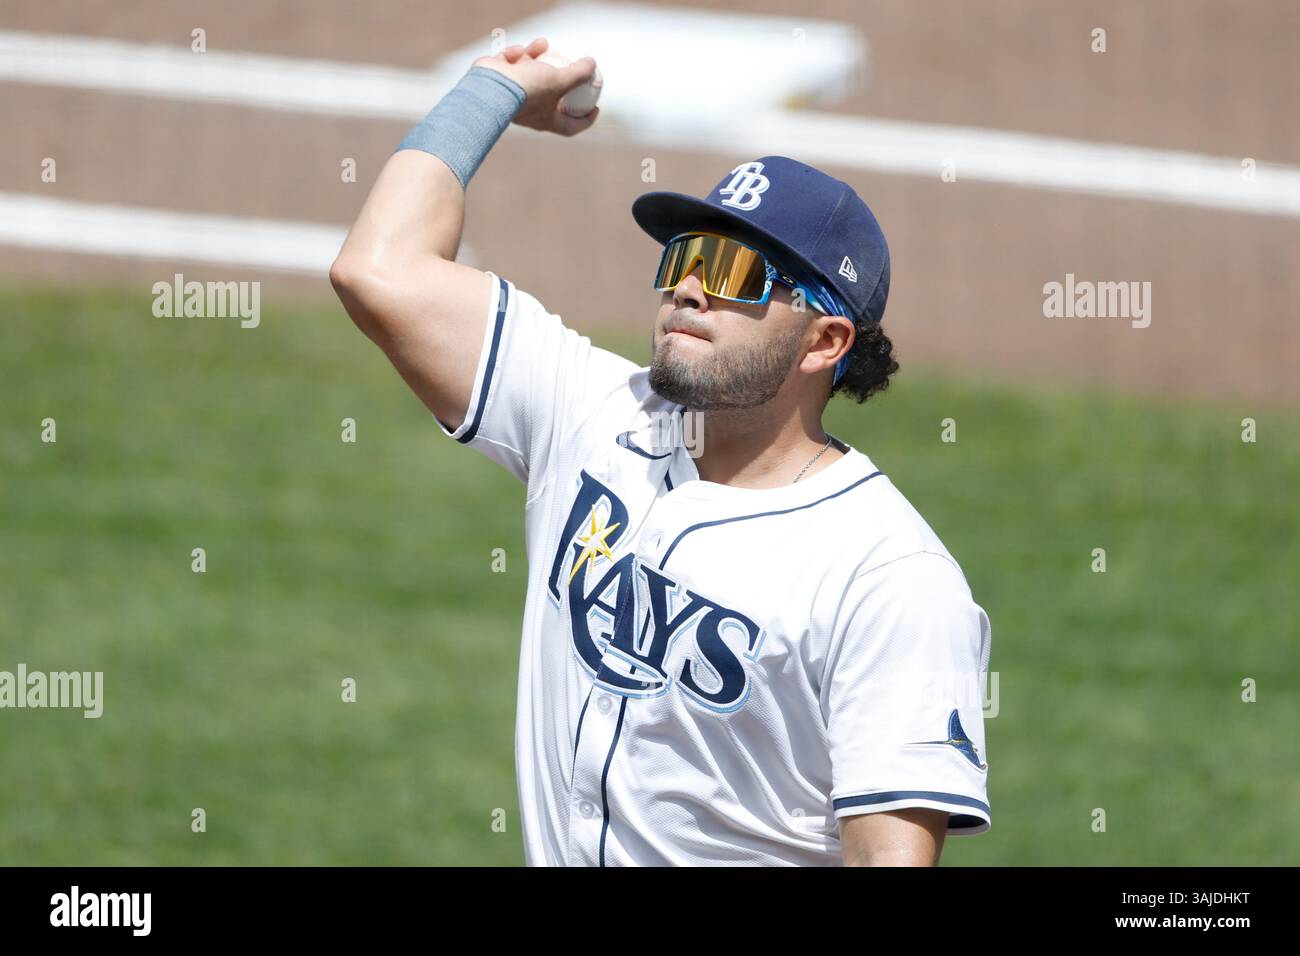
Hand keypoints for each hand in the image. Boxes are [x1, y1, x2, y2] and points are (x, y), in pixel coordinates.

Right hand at [473, 37, 600, 136]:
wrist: (492, 87)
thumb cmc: (529, 89)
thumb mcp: (560, 80)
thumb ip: (579, 74)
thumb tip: (592, 64)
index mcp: (545, 120)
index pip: (569, 127)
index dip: (585, 120)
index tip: (595, 108)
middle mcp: (529, 111)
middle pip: (549, 97)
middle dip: (560, 80)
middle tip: (570, 70)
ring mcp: (513, 96)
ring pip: (529, 73)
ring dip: (536, 56)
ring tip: (542, 43)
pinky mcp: (498, 81)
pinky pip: (511, 65)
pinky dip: (516, 55)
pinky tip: (517, 50)